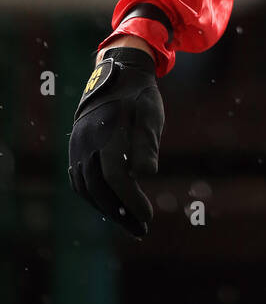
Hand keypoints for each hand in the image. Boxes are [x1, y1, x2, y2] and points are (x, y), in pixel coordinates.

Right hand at [67, 46, 163, 237]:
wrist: (118, 74)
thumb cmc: (140, 97)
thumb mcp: (151, 114)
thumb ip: (147, 143)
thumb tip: (147, 175)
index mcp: (108, 134)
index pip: (116, 176)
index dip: (131, 200)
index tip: (148, 217)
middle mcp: (88, 143)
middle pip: (99, 188)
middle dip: (121, 213)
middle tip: (141, 230)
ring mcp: (78, 146)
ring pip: (87, 188)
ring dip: (107, 209)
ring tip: (130, 223)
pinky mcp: (76, 149)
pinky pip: (80, 181)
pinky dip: (94, 197)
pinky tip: (111, 207)